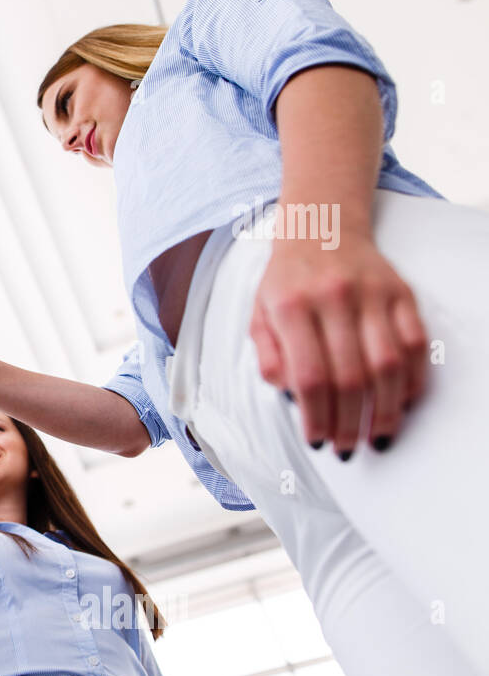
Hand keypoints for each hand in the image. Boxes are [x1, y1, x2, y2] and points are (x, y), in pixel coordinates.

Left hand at [249, 225, 426, 456]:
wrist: (321, 227)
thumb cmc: (285, 281)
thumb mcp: (258, 315)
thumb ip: (269, 358)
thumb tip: (292, 398)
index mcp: (291, 307)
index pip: (308, 376)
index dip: (316, 416)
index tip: (318, 441)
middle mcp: (333, 299)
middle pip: (350, 377)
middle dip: (350, 422)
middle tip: (348, 448)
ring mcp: (372, 295)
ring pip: (388, 364)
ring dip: (386, 409)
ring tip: (380, 436)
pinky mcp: (401, 292)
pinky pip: (416, 342)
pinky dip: (413, 378)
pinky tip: (403, 402)